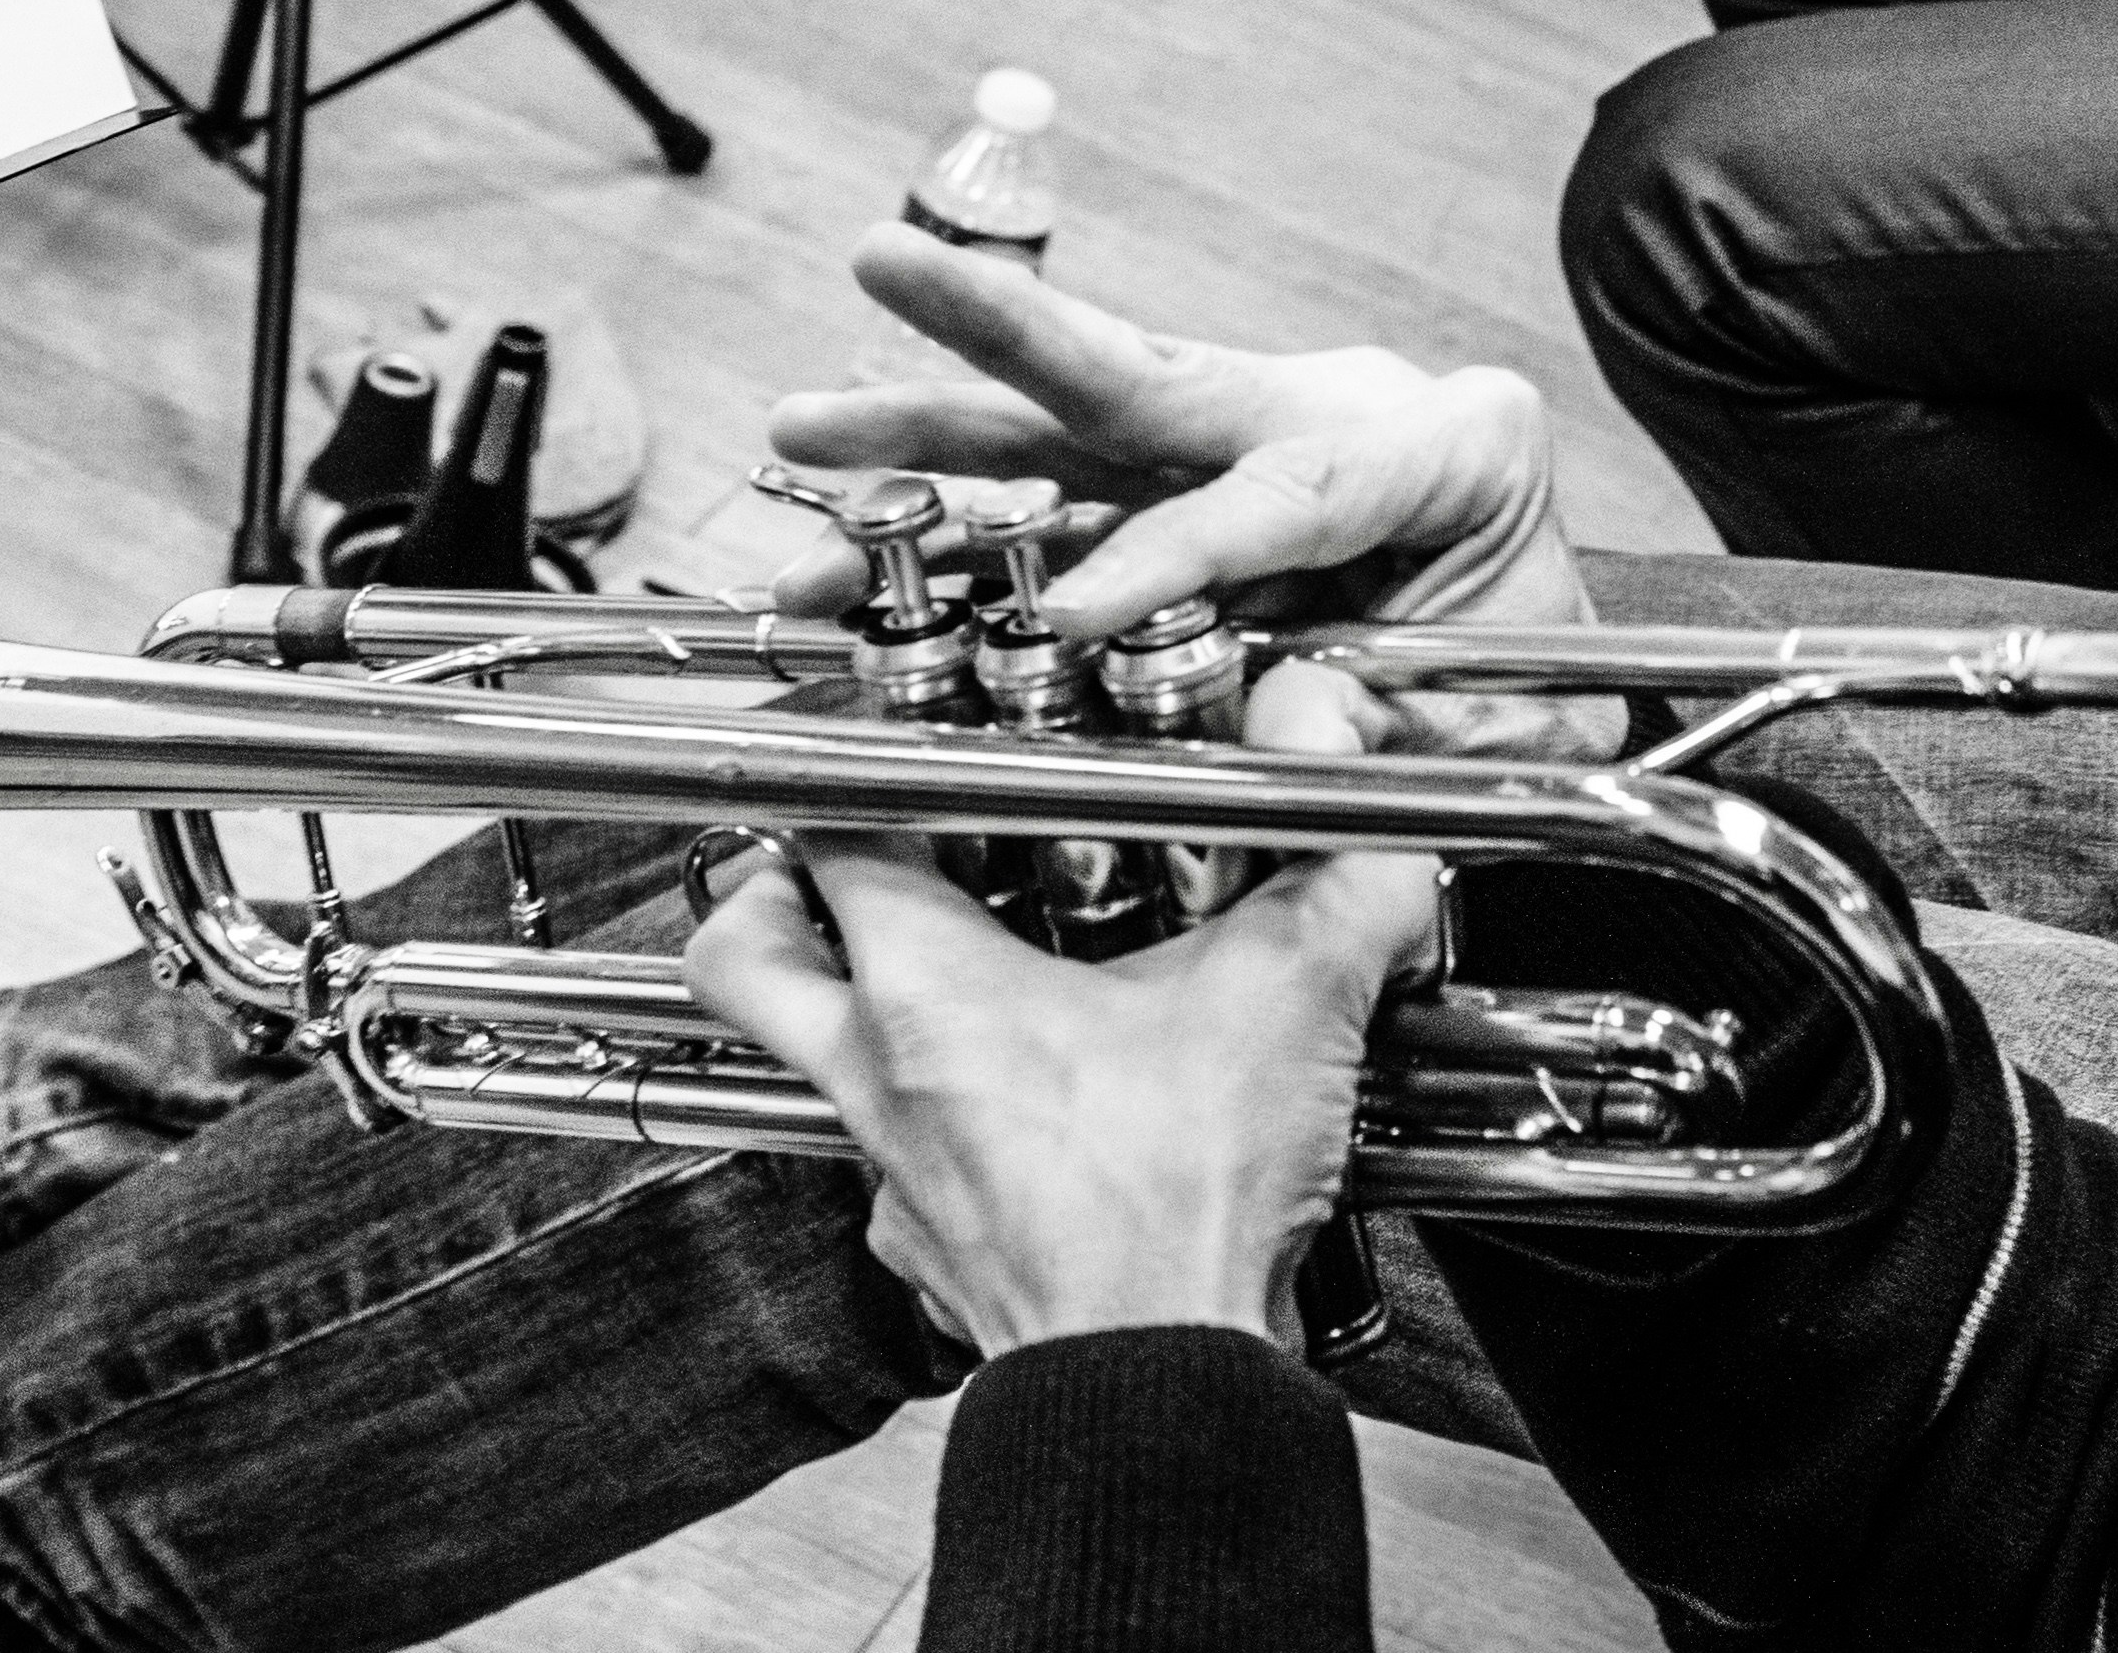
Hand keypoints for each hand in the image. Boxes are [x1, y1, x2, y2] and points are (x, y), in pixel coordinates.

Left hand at [686, 832, 1441, 1356]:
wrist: (1158, 1385)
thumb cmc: (1178, 1210)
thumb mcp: (1289, 1000)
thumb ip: (1344, 878)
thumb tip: (1378, 805)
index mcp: (926, 992)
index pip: (831, 827)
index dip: (856, 759)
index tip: (900, 731)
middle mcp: (876, 1080)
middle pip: (740, 954)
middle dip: (769, 889)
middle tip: (839, 853)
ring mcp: (892, 1176)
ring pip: (811, 1064)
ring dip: (862, 1011)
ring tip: (957, 971)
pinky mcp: (934, 1249)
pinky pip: (901, 1161)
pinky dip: (947, 1120)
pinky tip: (1037, 1107)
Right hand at [760, 229, 1606, 755]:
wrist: (1551, 674)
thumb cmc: (1548, 674)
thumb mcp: (1532, 713)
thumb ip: (1423, 723)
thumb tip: (1295, 721)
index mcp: (1452, 444)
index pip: (1294, 486)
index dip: (1182, 553)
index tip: (1075, 620)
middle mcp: (1329, 416)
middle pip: (1154, 375)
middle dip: (1005, 327)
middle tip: (879, 261)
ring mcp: (1241, 457)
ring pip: (1072, 435)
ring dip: (931, 441)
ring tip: (800, 428)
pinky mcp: (1179, 513)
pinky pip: (1051, 525)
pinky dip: (950, 550)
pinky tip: (848, 578)